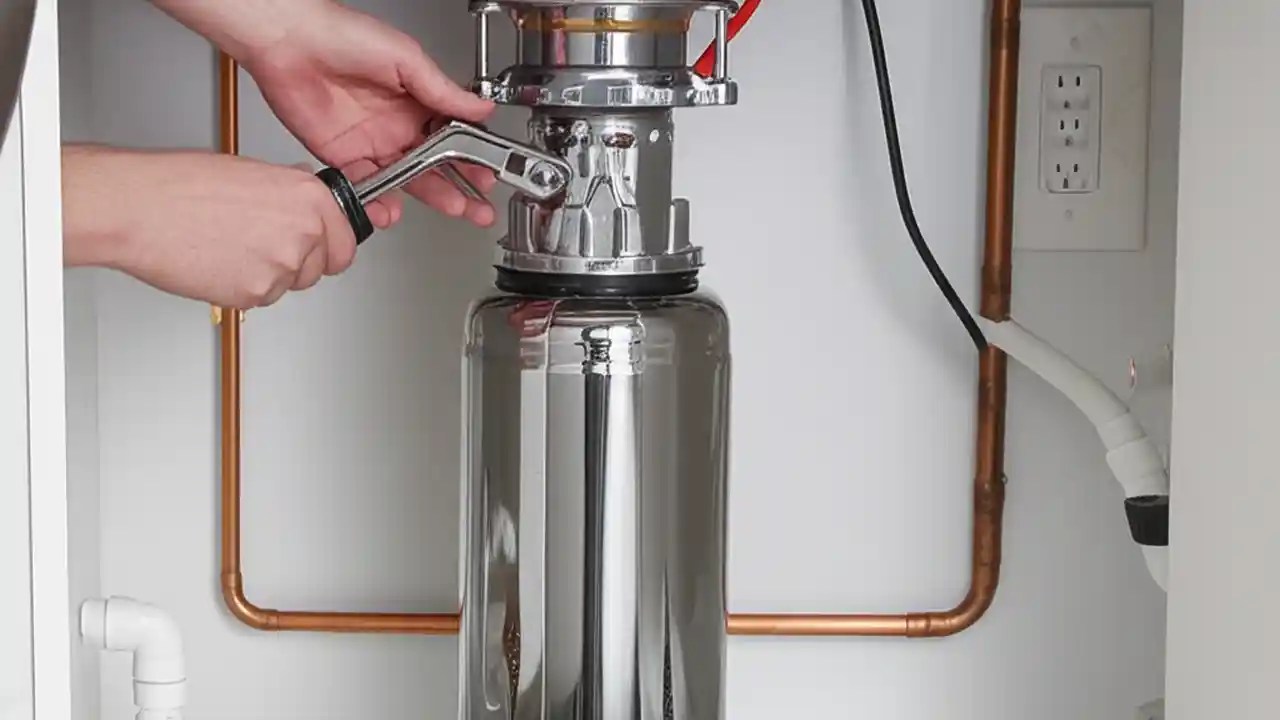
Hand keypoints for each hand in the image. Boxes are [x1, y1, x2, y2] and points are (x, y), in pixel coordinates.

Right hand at [63, 145, 356, 308]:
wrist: (139, 209)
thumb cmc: (181, 185)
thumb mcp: (251, 171)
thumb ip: (289, 191)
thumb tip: (306, 198)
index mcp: (309, 197)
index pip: (345, 242)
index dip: (330, 249)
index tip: (321, 251)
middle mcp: (304, 232)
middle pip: (320, 269)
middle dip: (298, 264)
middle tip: (261, 248)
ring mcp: (281, 267)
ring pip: (288, 286)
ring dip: (267, 275)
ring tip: (229, 248)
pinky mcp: (254, 294)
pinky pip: (259, 299)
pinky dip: (241, 288)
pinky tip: (216, 262)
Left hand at [238, 2, 496, 228]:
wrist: (288, 41)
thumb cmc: (342, 34)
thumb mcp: (406, 59)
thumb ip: (443, 91)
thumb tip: (482, 107)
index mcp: (417, 100)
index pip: (453, 136)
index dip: (472, 158)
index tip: (488, 174)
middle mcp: (397, 124)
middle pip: (436, 165)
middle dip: (461, 188)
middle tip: (479, 208)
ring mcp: (372, 142)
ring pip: (408, 179)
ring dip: (431, 197)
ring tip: (452, 208)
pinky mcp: (343, 156)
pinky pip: (367, 186)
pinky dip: (381, 202)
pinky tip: (395, 209)